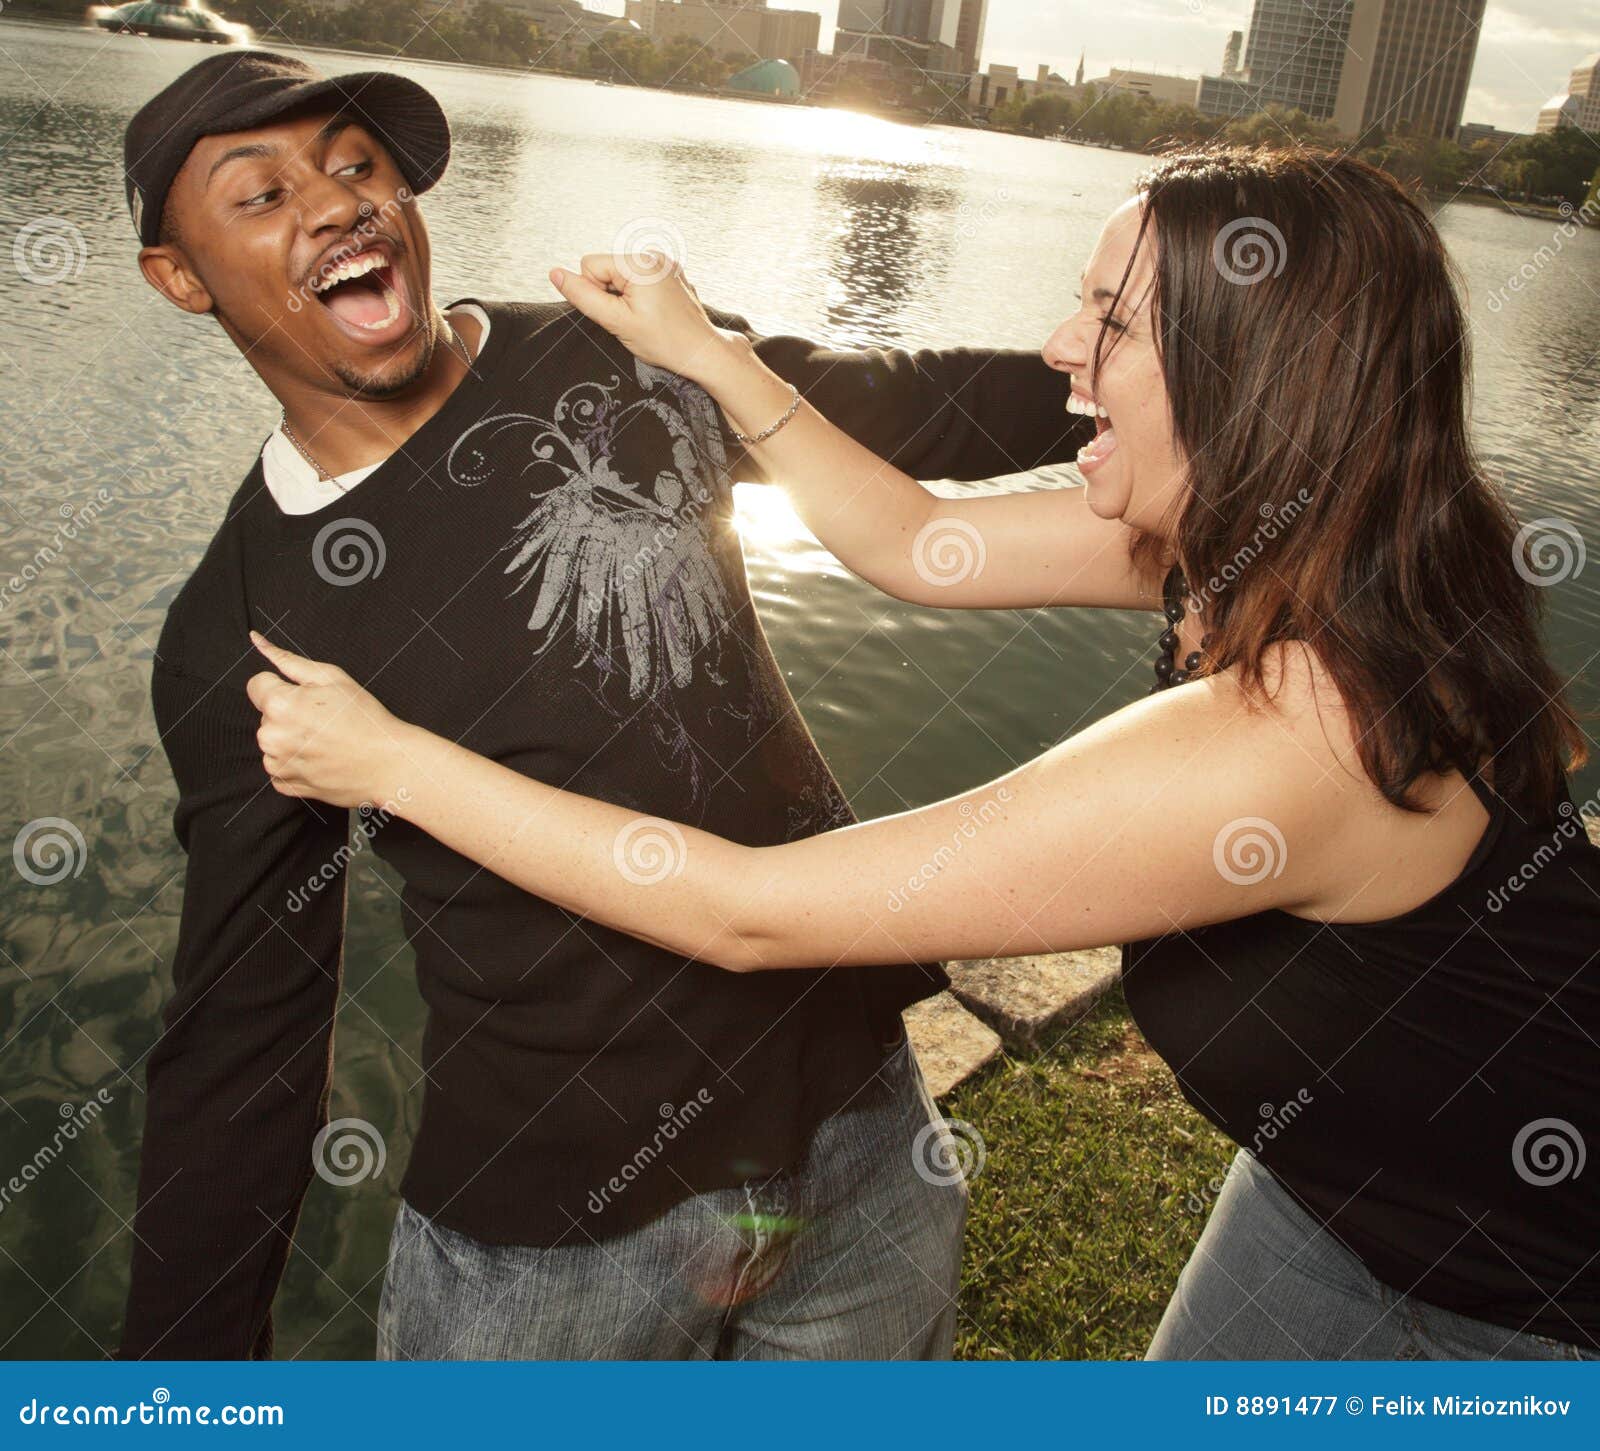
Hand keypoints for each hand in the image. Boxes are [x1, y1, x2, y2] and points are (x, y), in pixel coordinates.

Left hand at [246, 632, 410, 809]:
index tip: (307, 697)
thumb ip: (288, 660)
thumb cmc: (365, 719)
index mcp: (280, 705)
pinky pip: (280, 765)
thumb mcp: (332, 678)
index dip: (282, 686)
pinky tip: (321, 758)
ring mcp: (277, 764)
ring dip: (291, 738)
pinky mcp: (285, 785)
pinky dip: (296, 761)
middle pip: (267, 714)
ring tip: (325, 741)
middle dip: (288, 713)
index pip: (257, 685)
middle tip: (324, 720)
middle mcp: (271, 736)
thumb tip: (257, 641)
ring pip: (273, 740)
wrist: (389, 764)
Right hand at [548, 252, 749, 387]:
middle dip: (611, 294)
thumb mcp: (617, 322)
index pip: (589, 264)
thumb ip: (583, 296)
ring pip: (621, 275)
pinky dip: (641, 295)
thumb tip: (555, 274)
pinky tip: (656, 312)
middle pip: (605, 268)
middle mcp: (653, 255)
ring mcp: (665, 262)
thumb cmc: (665, 341)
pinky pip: (639, 279)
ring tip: (646, 317)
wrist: (703, 352)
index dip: (595, 293)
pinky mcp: (672, 273)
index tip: (618, 313)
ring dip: (625, 296)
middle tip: (633, 318)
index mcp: (638, 262)